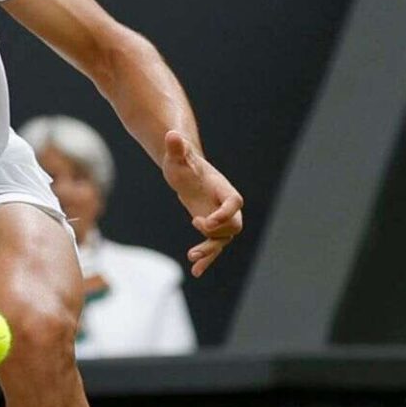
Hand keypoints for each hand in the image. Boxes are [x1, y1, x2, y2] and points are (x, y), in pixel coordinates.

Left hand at [160, 130, 243, 276]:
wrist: (184, 170)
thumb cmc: (182, 161)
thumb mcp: (176, 156)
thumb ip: (177, 148)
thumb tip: (172, 134)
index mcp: (222, 187)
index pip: (233, 202)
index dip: (224, 213)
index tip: (204, 221)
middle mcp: (225, 205)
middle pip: (233, 225)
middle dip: (217, 233)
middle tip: (196, 230)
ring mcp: (219, 218)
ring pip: (223, 240)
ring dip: (210, 251)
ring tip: (193, 258)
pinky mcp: (210, 228)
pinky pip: (214, 246)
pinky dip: (207, 258)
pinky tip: (196, 271)